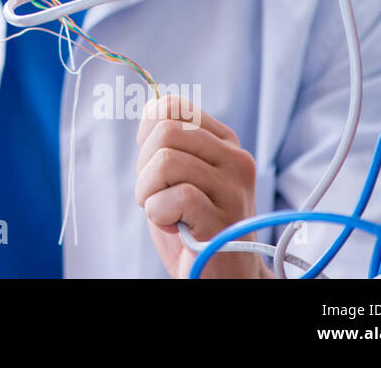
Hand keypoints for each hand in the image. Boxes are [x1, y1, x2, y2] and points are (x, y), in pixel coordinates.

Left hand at [134, 94, 269, 278]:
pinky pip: (177, 196)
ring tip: (165, 212)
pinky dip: (159, 212)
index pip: (171, 106)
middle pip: (165, 131)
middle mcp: (236, 159)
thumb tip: (150, 108)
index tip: (155, 166)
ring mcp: (234, 189)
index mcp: (225, 141)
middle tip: (157, 195)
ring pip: (166, 161)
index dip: (147, 134)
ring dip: (148, 192)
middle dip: (144, 166)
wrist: (219, 274)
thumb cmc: (192, 223)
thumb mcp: (177, 173)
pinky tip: (173, 226)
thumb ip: (167, 141)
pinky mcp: (224, 219)